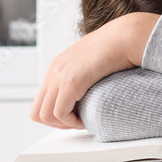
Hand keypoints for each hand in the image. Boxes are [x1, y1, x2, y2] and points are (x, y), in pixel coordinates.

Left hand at [30, 12, 159, 129]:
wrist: (125, 36)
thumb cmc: (117, 48)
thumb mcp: (92, 62)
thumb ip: (84, 73)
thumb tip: (87, 88)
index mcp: (57, 67)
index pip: (40, 102)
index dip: (54, 116)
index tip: (74, 117)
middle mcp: (53, 71)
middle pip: (36, 112)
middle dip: (55, 124)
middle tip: (75, 123)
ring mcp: (60, 76)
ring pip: (44, 116)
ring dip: (63, 125)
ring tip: (81, 121)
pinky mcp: (71, 82)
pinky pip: (60, 113)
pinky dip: (72, 122)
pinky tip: (85, 119)